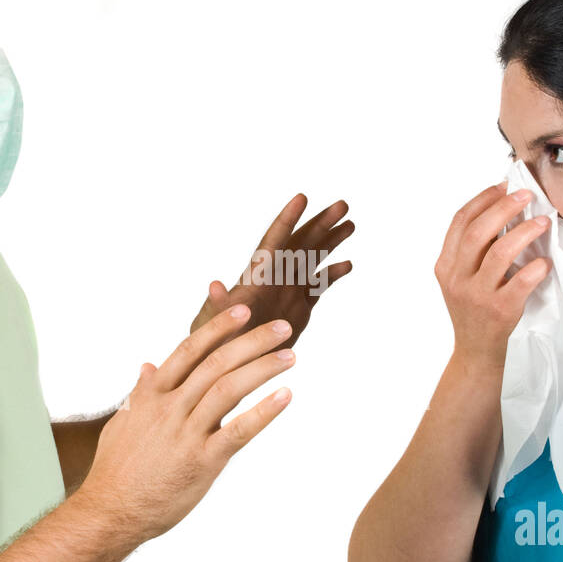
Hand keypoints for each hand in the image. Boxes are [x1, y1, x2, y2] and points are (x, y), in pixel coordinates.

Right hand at [79, 304, 295, 542]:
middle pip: (216, 363)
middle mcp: (170, 408)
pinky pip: (238, 431)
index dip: (218, 328)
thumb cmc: (116, 470)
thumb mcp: (123, 423)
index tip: (242, 311)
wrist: (109, 511)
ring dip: (263, 369)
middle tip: (282, 328)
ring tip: (291, 356)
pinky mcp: (202, 462)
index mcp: (152, 395)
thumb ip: (141, 392)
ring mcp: (186, 434)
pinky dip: (264, 412)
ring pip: (228, 390)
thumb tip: (149, 366)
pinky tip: (285, 396)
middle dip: (252, 341)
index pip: (189, 350)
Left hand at [190, 194, 353, 348]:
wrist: (226, 364)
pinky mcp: (297, 309)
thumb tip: (213, 285)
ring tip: (350, 223)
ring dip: (330, 241)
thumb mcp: (212, 324)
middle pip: (300, 244)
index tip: (302, 197)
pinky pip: (317, 286)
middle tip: (343, 204)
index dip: (287, 220)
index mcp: (255, 278)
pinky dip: (331, 275)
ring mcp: (287, 291)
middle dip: (320, 223)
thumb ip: (217, 305)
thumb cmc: (211, 344)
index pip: (273, 242)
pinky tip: (347, 264)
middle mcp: (273, 279)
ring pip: (312, 259)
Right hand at [434, 182, 551, 371]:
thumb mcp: (460, 279)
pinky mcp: (499, 311)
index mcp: (445, 265)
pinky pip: (521, 282)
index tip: (504, 186)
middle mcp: (457, 278)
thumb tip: (502, 210)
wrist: (475, 353)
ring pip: (500, 253)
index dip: (483, 199)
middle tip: (527, 195)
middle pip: (478, 232)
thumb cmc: (473, 310)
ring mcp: (477, 295)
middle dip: (504, 207)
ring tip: (543, 221)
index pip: (460, 221)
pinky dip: (536, 268)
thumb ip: (472, 251)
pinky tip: (545, 262)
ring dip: (524, 232)